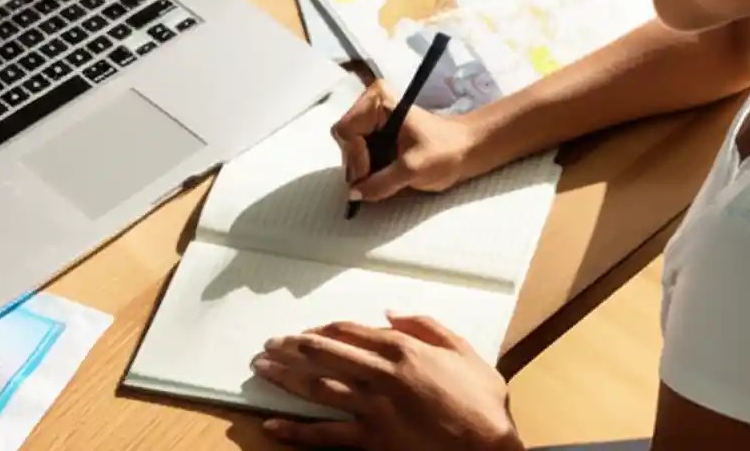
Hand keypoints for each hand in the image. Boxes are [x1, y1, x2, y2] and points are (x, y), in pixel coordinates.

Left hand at [252, 312, 523, 450]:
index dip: (322, 329)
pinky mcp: (371, 440)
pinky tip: (272, 424)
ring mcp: (373, 408)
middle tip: (269, 345)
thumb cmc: (481, 401)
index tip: (306, 332)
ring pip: (319, 388)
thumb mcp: (463, 350)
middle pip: (326, 354)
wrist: (488, 447)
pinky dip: (296, 430)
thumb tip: (389, 311)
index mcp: (402, 349)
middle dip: (293, 347)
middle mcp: (382, 373)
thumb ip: (426, 325)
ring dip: (287, 378)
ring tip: (262, 370)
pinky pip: (326, 434)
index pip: (350, 331)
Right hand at [331, 81, 480, 202]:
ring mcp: (371, 119)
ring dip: (361, 169)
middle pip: (344, 140)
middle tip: (372, 184)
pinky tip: (380, 177)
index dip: (355, 157)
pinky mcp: (375, 133)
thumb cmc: (445, 151)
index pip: (346, 131)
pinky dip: (365, 169)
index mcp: (378, 99)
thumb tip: (354, 195)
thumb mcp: (413, 169)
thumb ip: (382, 182)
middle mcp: (370, 104)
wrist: (466, 149)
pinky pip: (357, 154)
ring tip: (379, 181)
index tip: (368, 177)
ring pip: (348, 149)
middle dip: (356, 165)